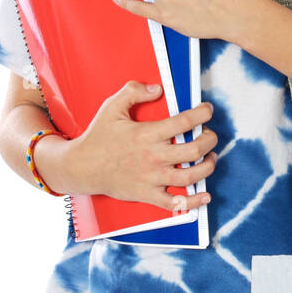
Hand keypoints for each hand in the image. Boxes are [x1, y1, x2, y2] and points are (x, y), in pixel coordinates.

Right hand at [52, 81, 217, 210]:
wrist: (80, 168)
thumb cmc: (97, 138)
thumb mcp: (111, 108)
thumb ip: (133, 92)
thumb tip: (157, 89)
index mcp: (147, 134)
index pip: (184, 122)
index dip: (202, 113)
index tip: (207, 110)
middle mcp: (153, 156)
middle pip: (195, 150)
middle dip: (210, 140)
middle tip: (209, 135)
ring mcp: (152, 178)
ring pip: (191, 176)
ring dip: (208, 166)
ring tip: (211, 157)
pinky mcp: (148, 194)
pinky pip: (175, 204)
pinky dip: (193, 201)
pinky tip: (205, 195)